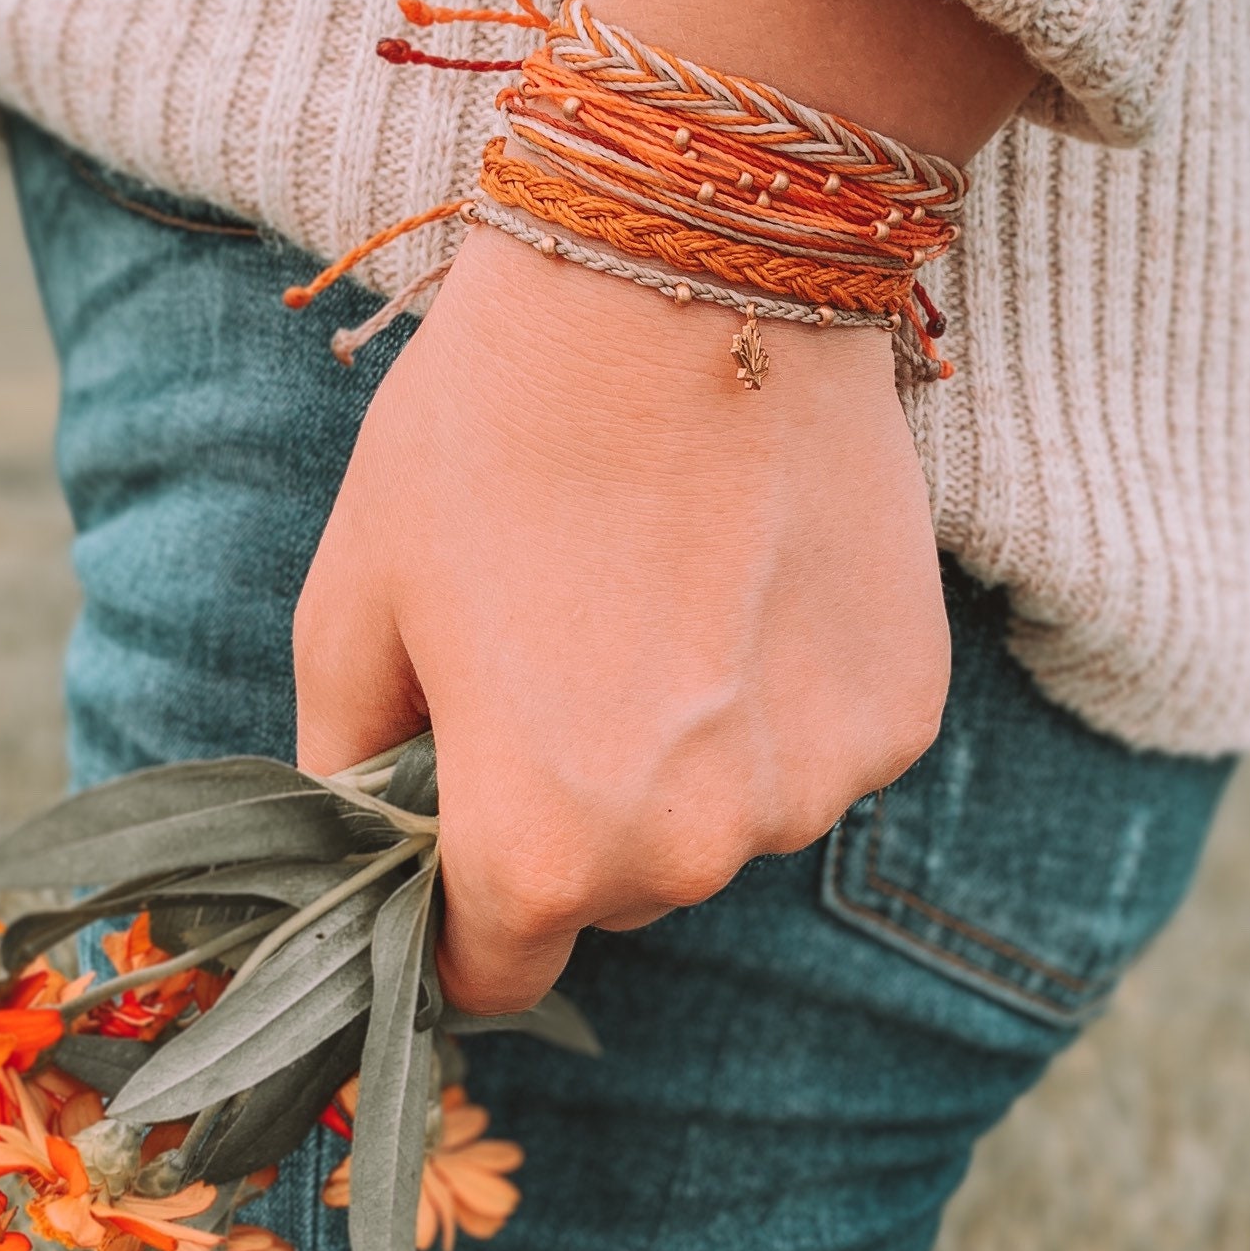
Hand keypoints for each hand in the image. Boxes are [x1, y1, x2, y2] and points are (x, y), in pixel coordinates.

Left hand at [294, 0, 1036, 1014]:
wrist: (689, 277)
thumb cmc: (491, 434)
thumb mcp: (354, 601)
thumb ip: (347, 764)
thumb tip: (354, 837)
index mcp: (541, 848)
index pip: (497, 973)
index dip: (459, 928)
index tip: (454, 858)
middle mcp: (692, 854)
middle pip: (617, 895)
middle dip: (572, 817)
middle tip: (553, 661)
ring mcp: (812, 789)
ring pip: (725, 825)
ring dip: (687, 760)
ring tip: (657, 599)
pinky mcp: (902, 716)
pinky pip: (816, 753)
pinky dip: (781, 700)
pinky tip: (748, 579)